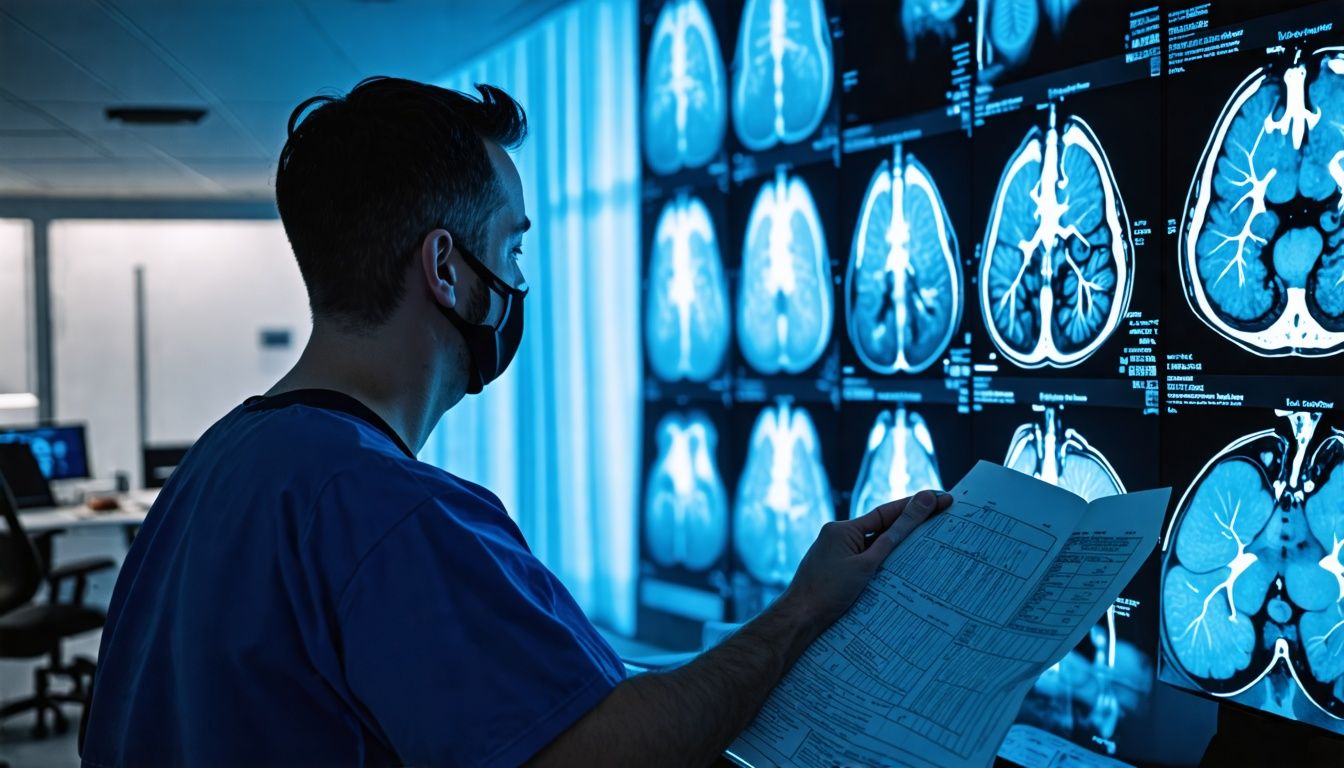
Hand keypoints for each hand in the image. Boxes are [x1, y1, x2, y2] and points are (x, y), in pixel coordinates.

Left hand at [780, 490, 950, 626]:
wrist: (800, 619)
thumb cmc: (828, 592)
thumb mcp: (866, 565)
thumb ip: (892, 538)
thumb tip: (914, 508)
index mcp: (843, 529)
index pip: (887, 513)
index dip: (916, 507)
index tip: (940, 498)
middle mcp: (839, 536)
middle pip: (883, 527)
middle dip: (912, 523)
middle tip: (943, 514)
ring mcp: (837, 553)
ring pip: (875, 544)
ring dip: (899, 544)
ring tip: (932, 539)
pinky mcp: (838, 569)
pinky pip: (867, 559)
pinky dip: (885, 561)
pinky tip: (904, 566)